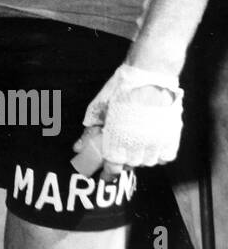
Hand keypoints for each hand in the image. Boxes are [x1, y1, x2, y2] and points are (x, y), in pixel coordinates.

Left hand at [75, 63, 182, 177]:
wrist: (151, 74)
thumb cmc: (123, 87)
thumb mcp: (100, 107)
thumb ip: (91, 129)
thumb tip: (78, 147)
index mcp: (118, 138)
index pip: (113, 166)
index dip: (107, 173)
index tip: (103, 175)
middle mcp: (138, 144)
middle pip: (129, 165)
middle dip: (121, 162)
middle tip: (118, 153)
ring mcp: (157, 141)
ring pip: (148, 162)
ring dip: (139, 159)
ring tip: (134, 147)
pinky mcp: (171, 136)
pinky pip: (165, 157)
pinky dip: (158, 156)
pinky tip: (150, 147)